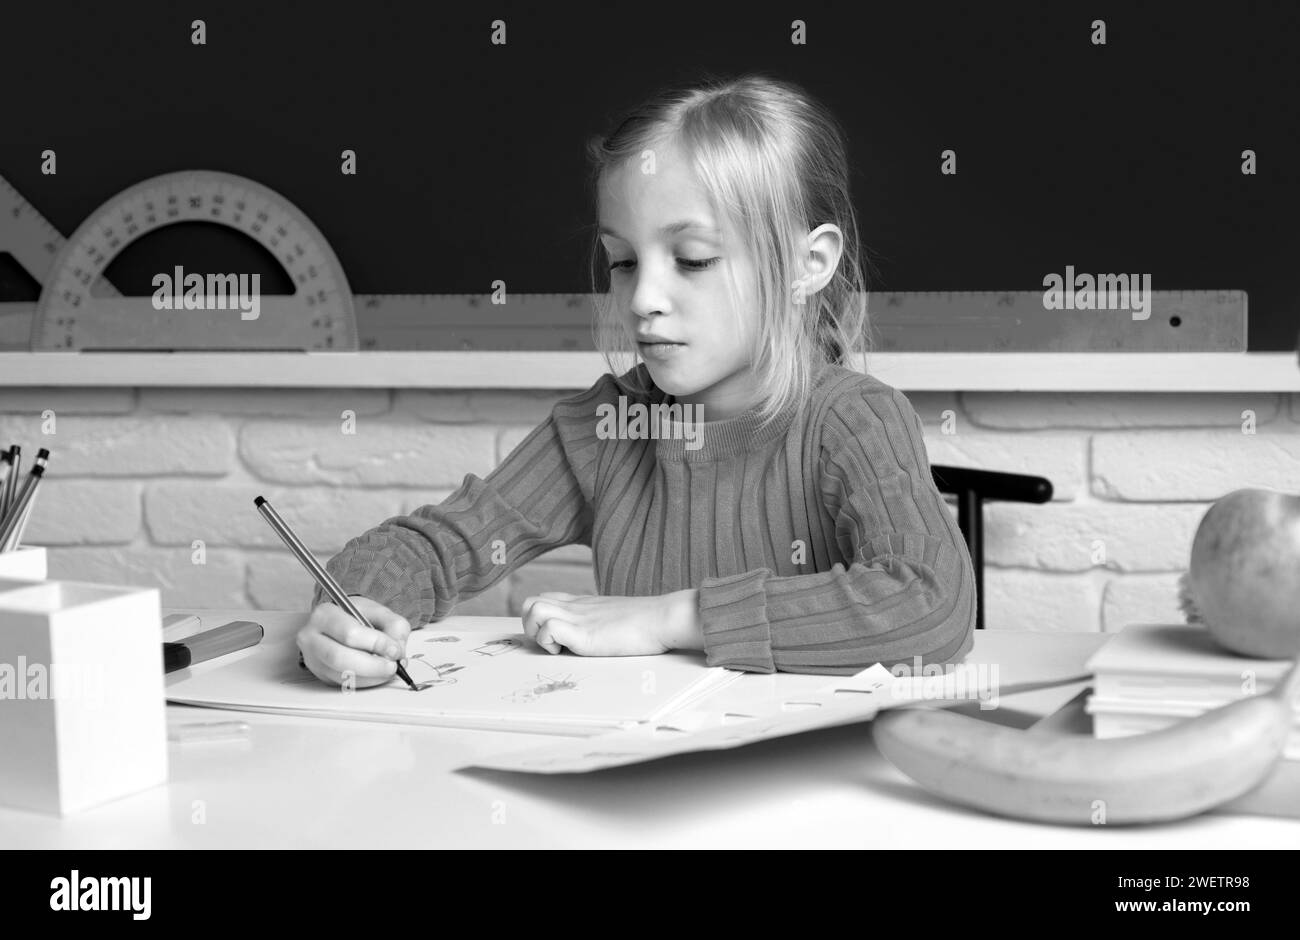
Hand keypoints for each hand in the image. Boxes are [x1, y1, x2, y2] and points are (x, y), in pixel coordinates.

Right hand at [297, 596, 411, 687]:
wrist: (335, 624)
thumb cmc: (355, 616)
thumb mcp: (376, 611)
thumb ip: (393, 626)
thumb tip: (397, 651)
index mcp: (325, 614)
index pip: (349, 633)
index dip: (376, 644)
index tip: (394, 650)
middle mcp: (311, 637)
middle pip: (339, 658)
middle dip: (372, 666)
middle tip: (392, 666)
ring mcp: (313, 658)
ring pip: (340, 675)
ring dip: (370, 677)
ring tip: (387, 671)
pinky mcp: (320, 674)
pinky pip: (343, 684)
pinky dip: (365, 682)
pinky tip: (377, 676)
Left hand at [520, 591, 700, 656]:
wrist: (663, 618)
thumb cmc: (648, 622)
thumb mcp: (617, 617)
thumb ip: (603, 622)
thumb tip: (606, 634)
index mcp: (583, 604)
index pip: (547, 599)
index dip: (542, 619)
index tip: (555, 638)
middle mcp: (575, 607)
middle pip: (530, 602)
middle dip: (530, 626)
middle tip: (551, 643)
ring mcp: (577, 617)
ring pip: (531, 609)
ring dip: (536, 632)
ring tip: (557, 647)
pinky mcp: (582, 632)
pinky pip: (548, 630)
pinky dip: (550, 643)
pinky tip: (569, 651)